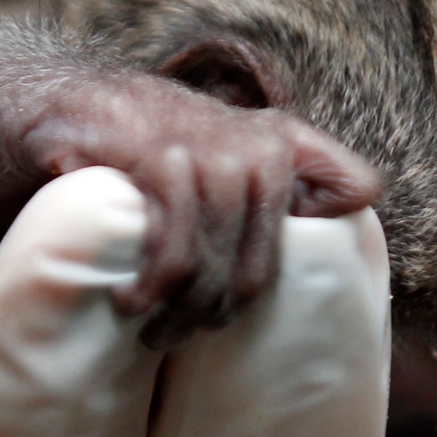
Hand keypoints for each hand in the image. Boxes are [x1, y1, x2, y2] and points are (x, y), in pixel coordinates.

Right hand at [25, 75, 381, 346]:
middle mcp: (264, 145)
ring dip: (177, 316)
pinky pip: (176, 253)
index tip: (272, 268)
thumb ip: (273, 189)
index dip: (330, 235)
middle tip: (179, 336)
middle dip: (214, 316)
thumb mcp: (229, 152)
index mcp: (288, 143)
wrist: (79, 100)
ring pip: (215, 271)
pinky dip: (151, 289)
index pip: (357, 185)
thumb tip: (317, 245)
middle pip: (260, 271)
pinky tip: (130, 302)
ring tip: (152, 333)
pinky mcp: (168, 163)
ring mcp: (218, 153)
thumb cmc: (155, 146)